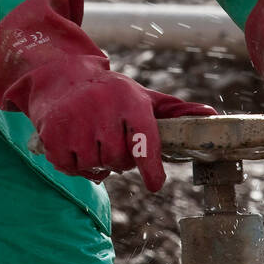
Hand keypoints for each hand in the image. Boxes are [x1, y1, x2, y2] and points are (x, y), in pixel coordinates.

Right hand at [0, 0, 215, 191]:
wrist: (61, 78)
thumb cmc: (111, 93)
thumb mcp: (142, 97)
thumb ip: (175, 111)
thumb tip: (211, 115)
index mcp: (129, 99)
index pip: (144, 139)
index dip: (151, 166)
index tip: (155, 184)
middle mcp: (101, 108)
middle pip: (118, 159)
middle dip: (119, 159)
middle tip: (113, 142)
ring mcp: (74, 121)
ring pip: (95, 166)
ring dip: (97, 163)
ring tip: (93, 141)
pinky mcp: (52, 134)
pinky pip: (70, 169)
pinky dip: (75, 166)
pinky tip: (75, 146)